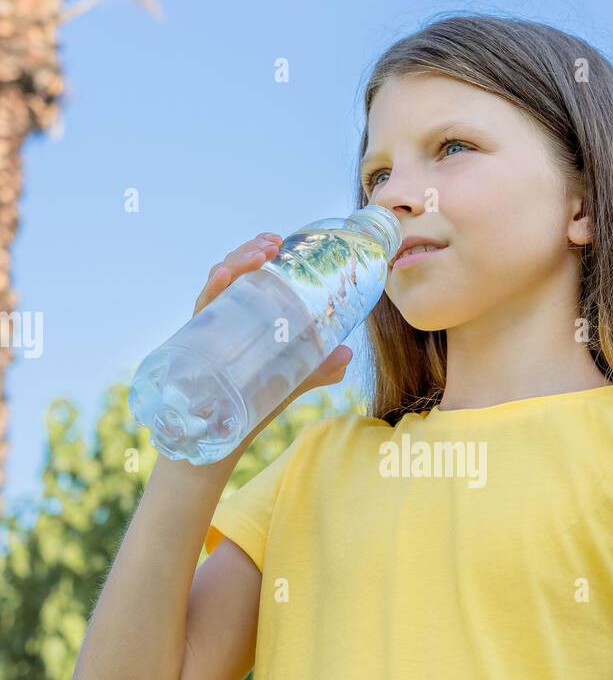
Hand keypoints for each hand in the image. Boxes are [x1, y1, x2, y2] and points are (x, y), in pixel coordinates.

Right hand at [196, 232, 353, 459]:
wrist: (223, 438)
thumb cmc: (255, 401)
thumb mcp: (292, 379)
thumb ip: (320, 368)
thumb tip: (348, 354)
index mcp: (244, 316)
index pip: (249, 274)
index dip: (260, 251)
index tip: (280, 241)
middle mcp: (224, 316)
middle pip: (232, 270)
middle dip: (250, 250)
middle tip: (273, 243)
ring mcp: (209, 328)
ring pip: (217, 283)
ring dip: (236, 261)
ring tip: (259, 254)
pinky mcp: (198, 344)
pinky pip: (201, 312)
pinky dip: (212, 291)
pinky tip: (226, 277)